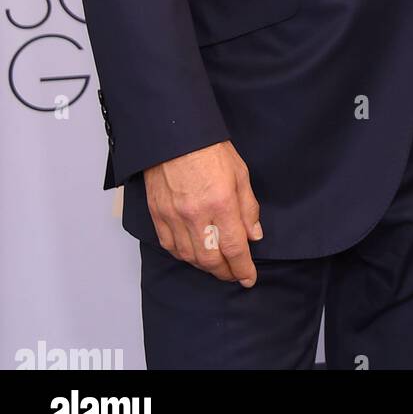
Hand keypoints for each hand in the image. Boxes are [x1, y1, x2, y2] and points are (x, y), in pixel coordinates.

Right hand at [143, 140, 262, 284]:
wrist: (175, 135)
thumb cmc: (210, 149)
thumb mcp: (240, 173)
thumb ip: (248, 207)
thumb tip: (253, 235)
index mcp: (221, 202)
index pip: (234, 247)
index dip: (243, 268)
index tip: (249, 278)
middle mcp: (196, 214)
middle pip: (211, 259)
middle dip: (226, 272)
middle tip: (235, 274)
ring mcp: (174, 216)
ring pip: (190, 257)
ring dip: (206, 267)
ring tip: (217, 266)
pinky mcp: (158, 215)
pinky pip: (170, 246)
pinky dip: (184, 256)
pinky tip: (194, 255)